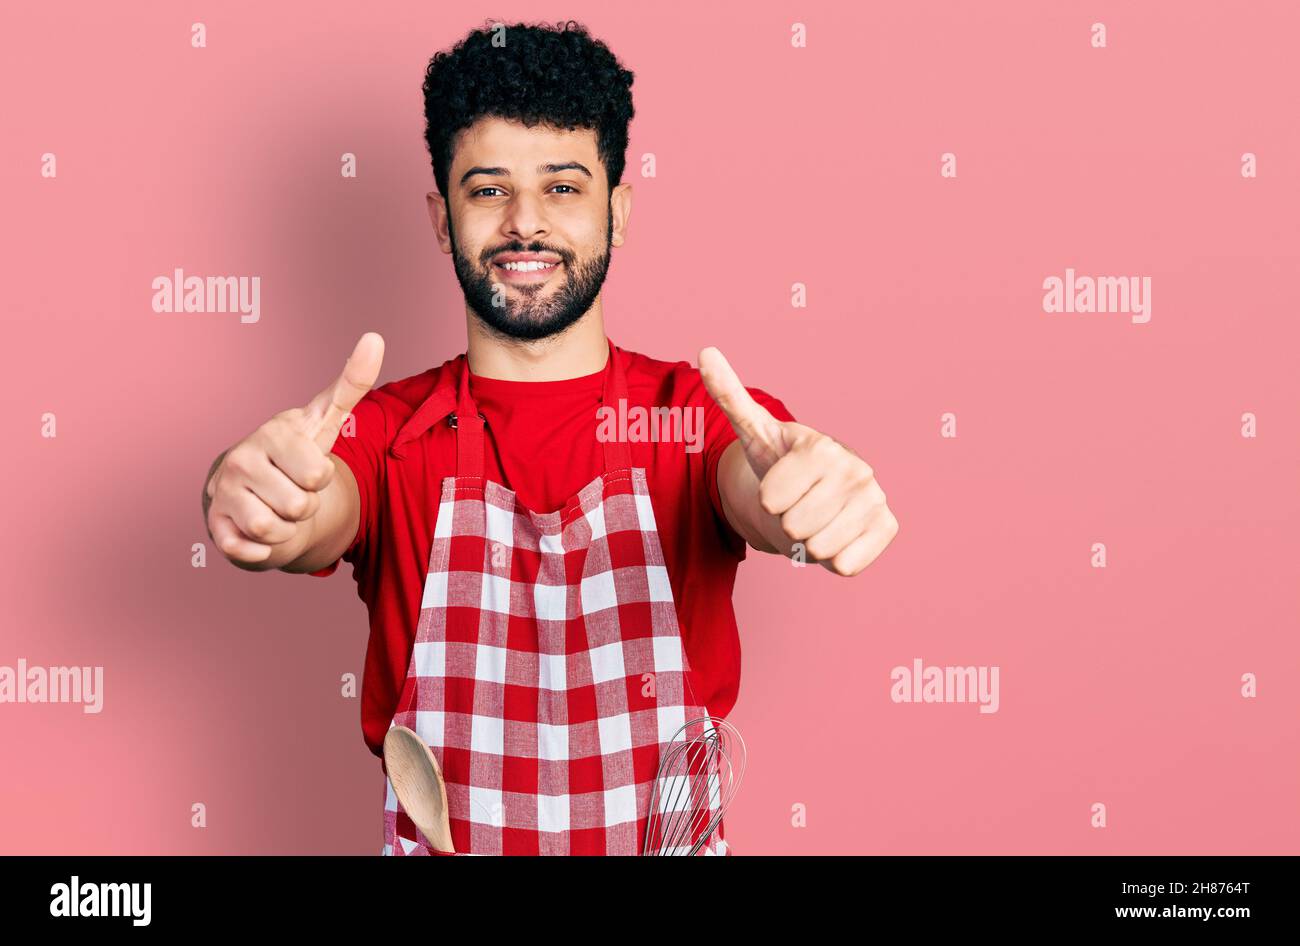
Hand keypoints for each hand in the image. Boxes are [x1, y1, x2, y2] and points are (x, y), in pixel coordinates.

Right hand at [204, 333, 384, 566]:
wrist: (255, 495)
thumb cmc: (295, 457)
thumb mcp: (323, 422)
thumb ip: (350, 384)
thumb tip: (375, 337)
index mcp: (273, 433)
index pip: (318, 474)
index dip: (320, 478)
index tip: (306, 465)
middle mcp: (242, 458)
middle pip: (300, 505)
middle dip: (305, 506)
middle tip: (292, 490)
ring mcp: (224, 492)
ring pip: (277, 529)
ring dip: (287, 528)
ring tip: (277, 508)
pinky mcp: (215, 528)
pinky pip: (250, 551)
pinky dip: (264, 550)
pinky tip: (258, 533)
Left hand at [699, 347, 897, 575]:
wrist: (817, 491)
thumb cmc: (780, 463)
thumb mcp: (753, 433)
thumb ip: (729, 395)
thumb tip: (704, 352)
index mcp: (820, 447)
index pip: (770, 500)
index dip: (767, 499)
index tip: (779, 485)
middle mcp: (856, 469)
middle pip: (793, 527)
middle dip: (788, 523)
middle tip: (798, 505)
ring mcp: (875, 498)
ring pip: (817, 549)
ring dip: (809, 543)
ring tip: (815, 518)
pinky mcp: (888, 527)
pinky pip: (845, 565)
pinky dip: (833, 559)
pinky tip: (837, 533)